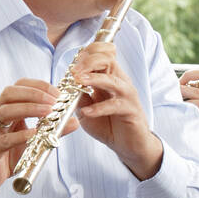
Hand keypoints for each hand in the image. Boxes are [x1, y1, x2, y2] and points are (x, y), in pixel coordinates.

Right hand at [0, 79, 75, 197]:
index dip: (39, 86)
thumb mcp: (33, 140)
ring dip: (28, 109)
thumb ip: (53, 130)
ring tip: (48, 112)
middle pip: (10, 93)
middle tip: (54, 102)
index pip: (19, 87)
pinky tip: (35, 134)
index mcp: (6, 109)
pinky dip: (21, 135)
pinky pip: (4, 140)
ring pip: (5, 111)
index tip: (57, 93)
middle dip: (34, 94)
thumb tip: (74, 121)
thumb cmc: (7, 155)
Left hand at [72, 43, 162, 179]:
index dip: (88, 52)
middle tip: (73, 71)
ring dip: (94, 78)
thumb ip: (78, 95)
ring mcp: (127, 96)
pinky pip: (114, 106)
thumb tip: (67, 84)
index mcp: (110, 77)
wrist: (128, 145)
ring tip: (79, 81)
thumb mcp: (86, 108)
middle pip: (108, 60)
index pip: (103, 54)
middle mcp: (120, 82)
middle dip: (88, 62)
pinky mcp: (131, 111)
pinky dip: (99, 108)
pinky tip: (87, 112)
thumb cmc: (108, 124)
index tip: (74, 61)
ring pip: (112, 80)